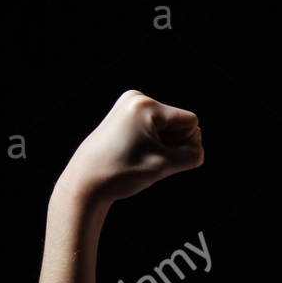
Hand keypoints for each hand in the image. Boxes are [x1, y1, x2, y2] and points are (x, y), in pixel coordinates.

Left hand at [56, 89, 203, 204]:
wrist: (84, 184)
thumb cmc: (121, 173)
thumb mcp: (165, 166)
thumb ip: (192, 155)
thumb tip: (196, 145)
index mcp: (145, 105)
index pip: (190, 122)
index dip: (185, 145)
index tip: (160, 159)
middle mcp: (136, 98)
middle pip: (178, 122)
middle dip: (171, 144)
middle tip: (146, 160)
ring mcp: (128, 105)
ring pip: (167, 127)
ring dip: (162, 146)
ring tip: (139, 158)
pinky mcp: (123, 115)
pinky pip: (153, 128)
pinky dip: (151, 143)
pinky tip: (135, 154)